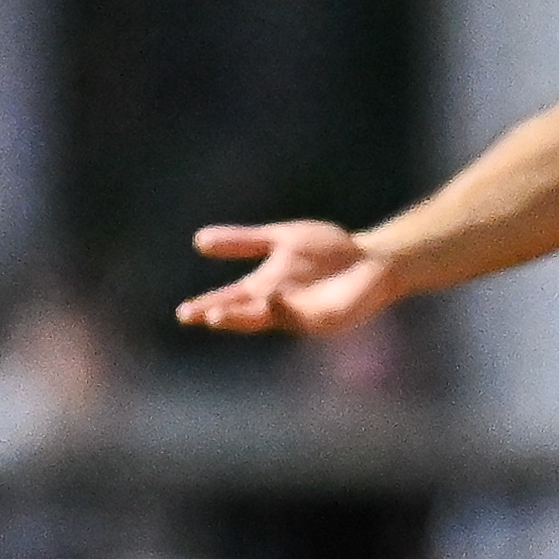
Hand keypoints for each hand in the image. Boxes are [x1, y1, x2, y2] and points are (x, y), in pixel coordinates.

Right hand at [176, 222, 398, 337]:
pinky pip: (297, 316)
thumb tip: (198, 240)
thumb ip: (244, 241)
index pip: (228, 299)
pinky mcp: (322, 320)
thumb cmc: (329, 250)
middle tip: (202, 315)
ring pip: (264, 319)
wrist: (374, 259)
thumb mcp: (282, 238)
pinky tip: (271, 298)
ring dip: (242, 318)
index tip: (184, 312)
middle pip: (241, 314)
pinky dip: (282, 308)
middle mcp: (275, 306)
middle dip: (222, 315)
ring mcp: (297, 315)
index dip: (205, 306)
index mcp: (263, 288)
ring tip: (219, 315)